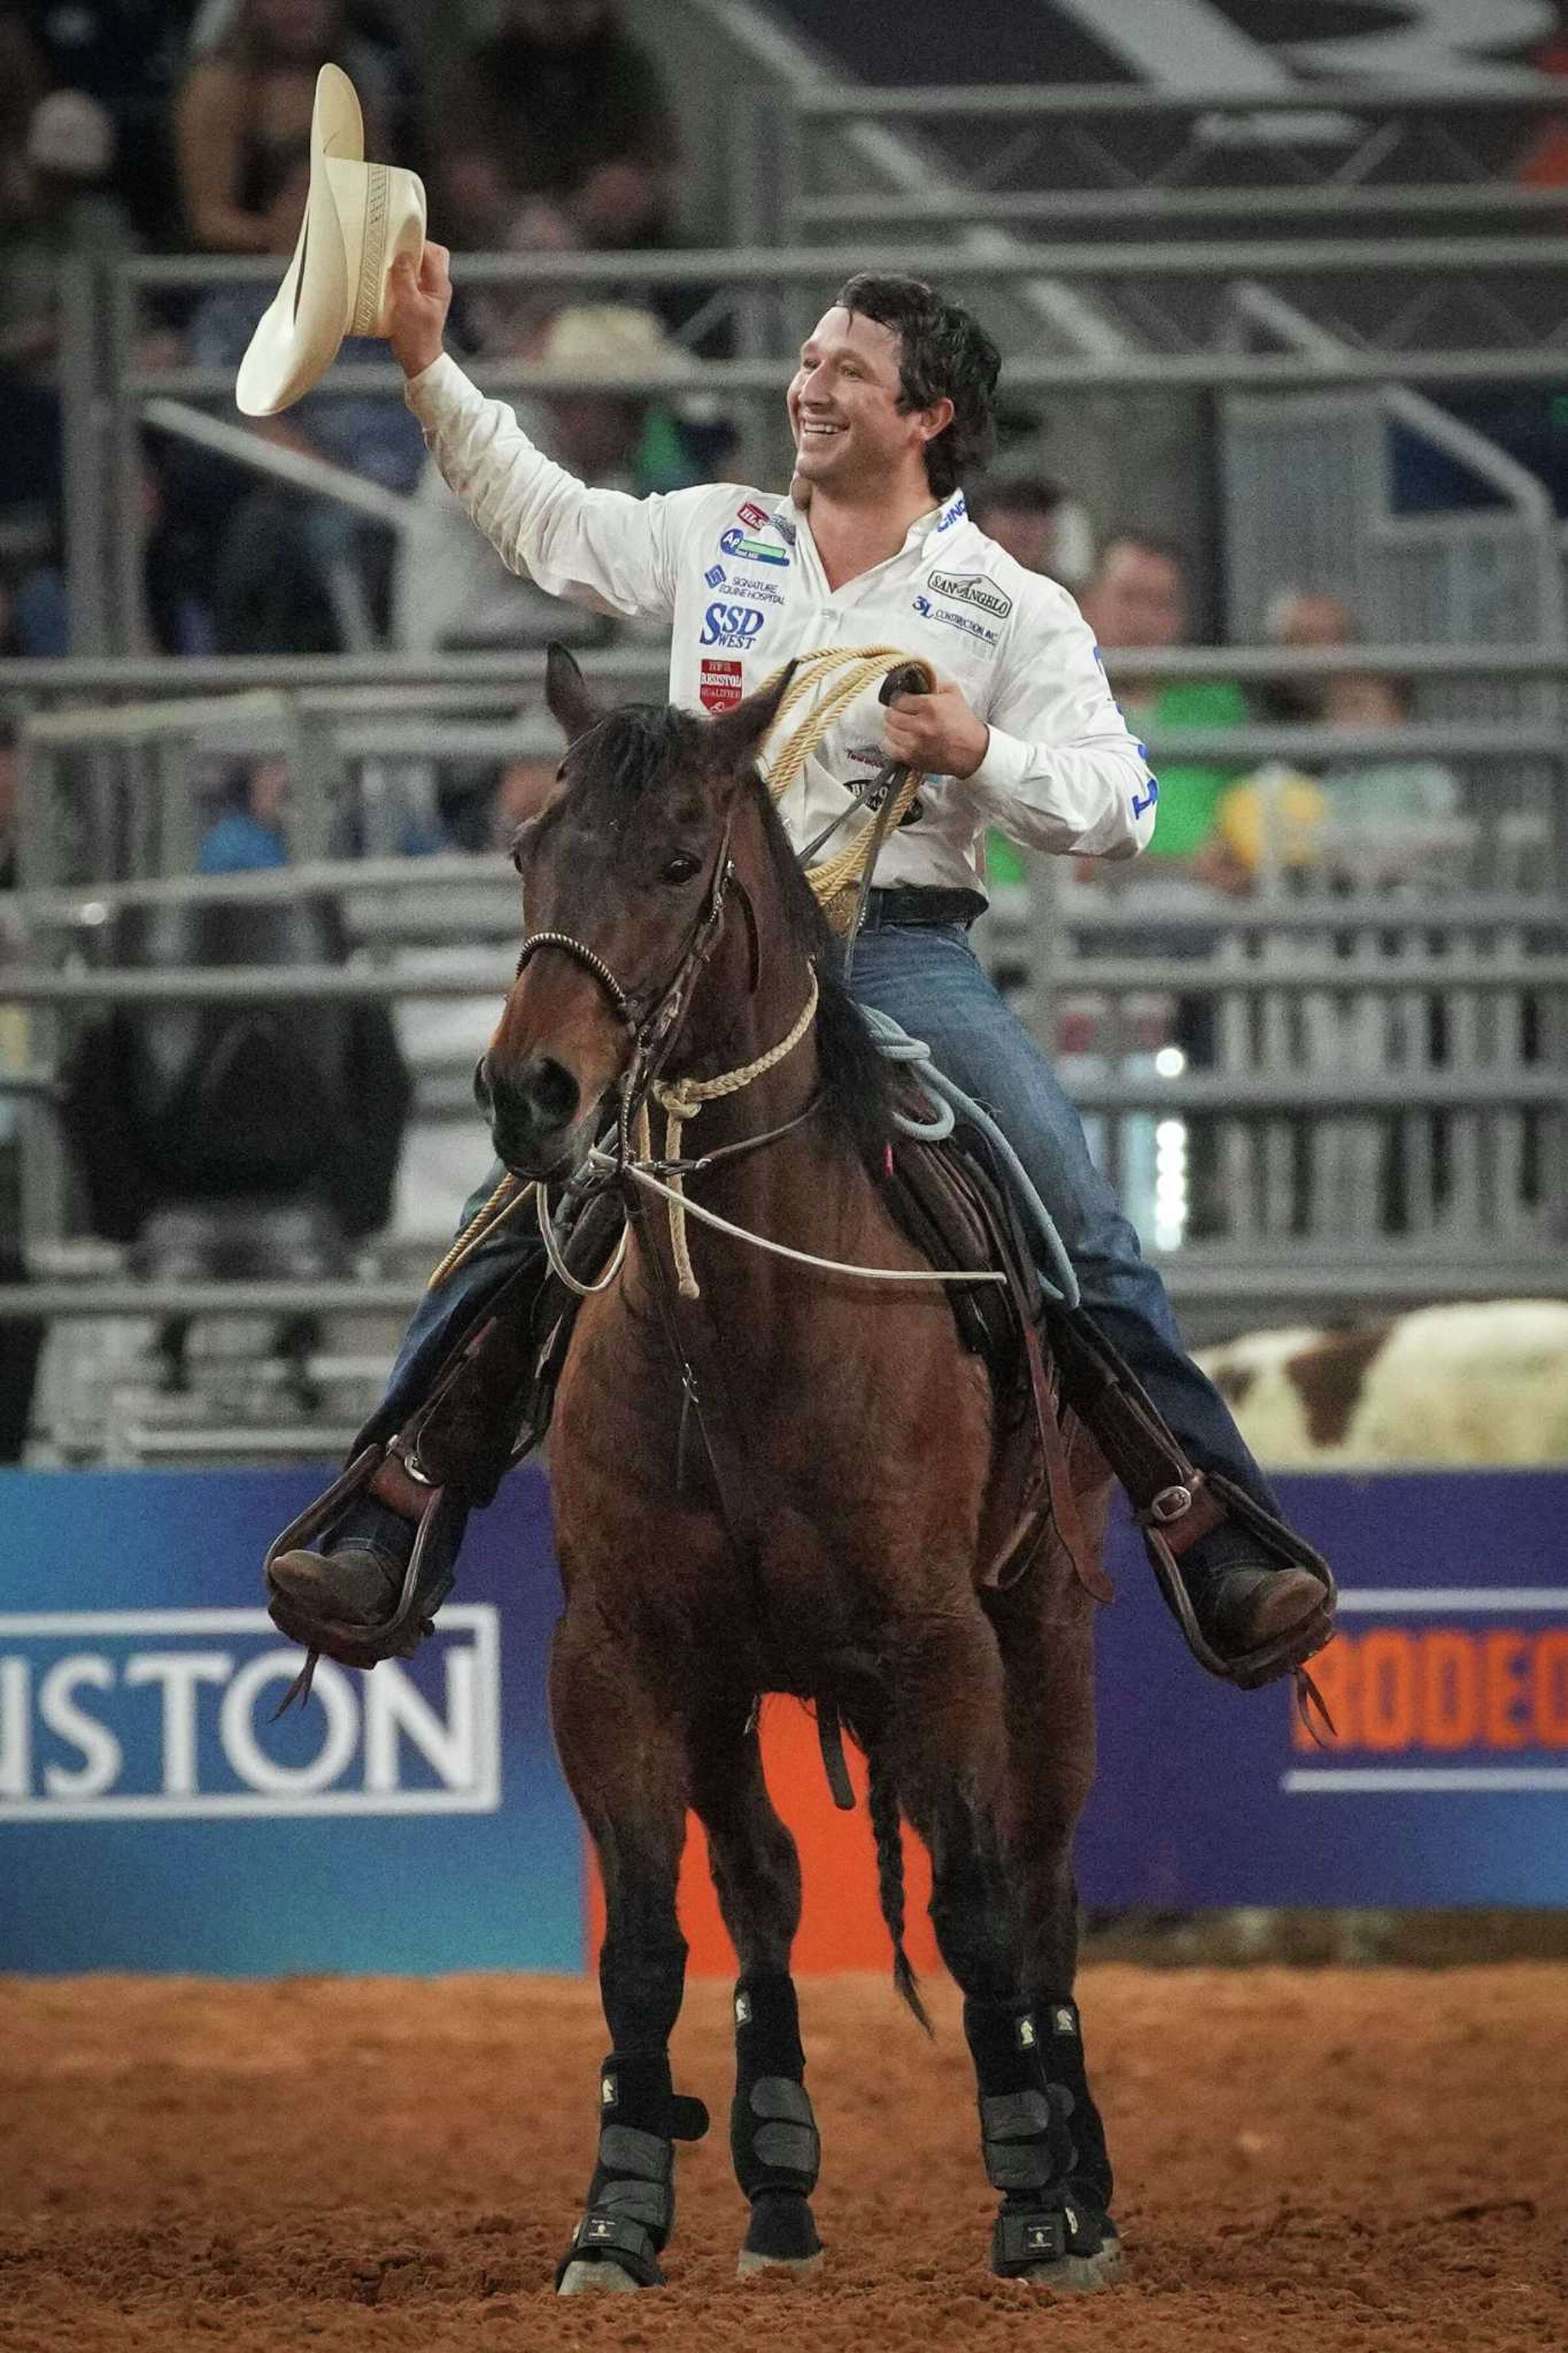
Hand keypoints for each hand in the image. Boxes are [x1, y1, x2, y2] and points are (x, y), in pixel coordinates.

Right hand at [387, 242, 452, 379]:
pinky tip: (392, 276)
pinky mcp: (420, 298)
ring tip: (392, 261)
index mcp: (439, 284)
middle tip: (397, 249)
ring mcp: (430, 292)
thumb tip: (402, 255)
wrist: (418, 358)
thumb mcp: (407, 303)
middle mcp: (438, 285)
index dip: (416, 243)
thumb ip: (405, 277)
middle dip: (415, 249)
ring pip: (423, 266)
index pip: (432, 253)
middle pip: (432, 255)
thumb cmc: (415, 335)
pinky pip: (414, 278)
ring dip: (408, 262)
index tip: (399, 239)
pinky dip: (404, 274)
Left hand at [882, 678, 988, 779]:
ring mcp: (915, 743)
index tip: (902, 702)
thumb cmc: (964, 724)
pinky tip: (900, 741)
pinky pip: (891, 749)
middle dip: (894, 713)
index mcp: (930, 706)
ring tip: (900, 727)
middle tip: (900, 714)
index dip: (899, 700)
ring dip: (893, 728)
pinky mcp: (913, 758)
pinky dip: (892, 744)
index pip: (898, 699)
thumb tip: (920, 679)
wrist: (973, 751)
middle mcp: (921, 724)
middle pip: (891, 715)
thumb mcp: (954, 694)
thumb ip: (935, 683)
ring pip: (889, 732)